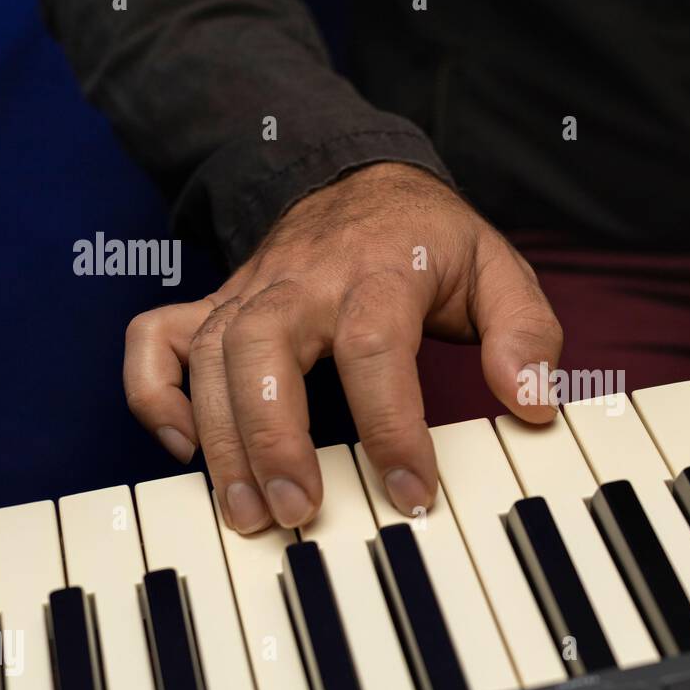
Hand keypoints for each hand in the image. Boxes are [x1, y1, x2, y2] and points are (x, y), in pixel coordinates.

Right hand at [123, 162, 561, 530]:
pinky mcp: (217, 306)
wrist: (357, 176)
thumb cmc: (429, 239)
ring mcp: (252, 292)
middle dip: (274, 437)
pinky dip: (156, 395)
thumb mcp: (497, 270)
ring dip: (220, 438)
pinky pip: (157, 341)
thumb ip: (525, 332)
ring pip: (210, 356)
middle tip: (298, 512)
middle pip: (264, 348)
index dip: (390, 427)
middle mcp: (304, 280)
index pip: (375, 346)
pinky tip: (186, 449)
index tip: (412, 494)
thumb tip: (533, 403)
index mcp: (380, 270)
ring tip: (249, 512)